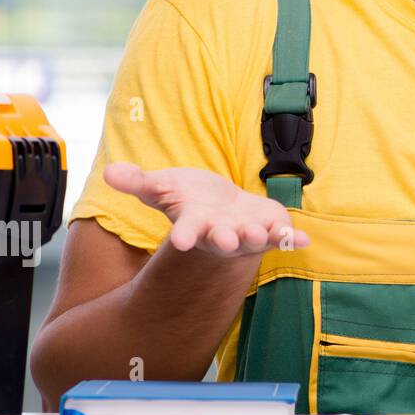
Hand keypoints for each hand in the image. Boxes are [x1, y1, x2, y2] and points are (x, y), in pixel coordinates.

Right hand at [103, 162, 310, 256]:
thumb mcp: (164, 186)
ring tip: (259, 233)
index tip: (180, 242)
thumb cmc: (190, 198)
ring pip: (253, 240)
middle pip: (221, 240)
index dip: (183, 236)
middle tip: (227, 239)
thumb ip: (139, 182)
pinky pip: (283, 237)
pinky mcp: (269, 229)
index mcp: (194, 223)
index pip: (185, 231)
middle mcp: (220, 233)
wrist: (222, 208)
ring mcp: (246, 234)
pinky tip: (304, 240)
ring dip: (258, 238)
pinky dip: (293, 239)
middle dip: (225, 239)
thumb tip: (110, 172)